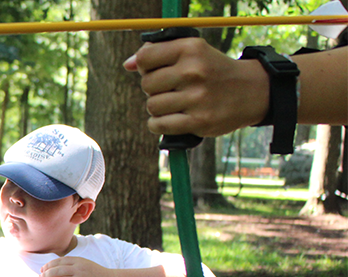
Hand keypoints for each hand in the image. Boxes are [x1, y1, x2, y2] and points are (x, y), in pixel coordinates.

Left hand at [39, 257, 112, 276]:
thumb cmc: (96, 273)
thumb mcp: (84, 263)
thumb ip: (71, 263)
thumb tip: (54, 266)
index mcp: (78, 261)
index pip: (59, 262)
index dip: (48, 266)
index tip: (41, 270)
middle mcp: (78, 270)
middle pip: (57, 271)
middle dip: (46, 275)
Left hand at [123, 37, 268, 136]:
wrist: (251, 91)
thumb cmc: (212, 70)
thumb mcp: (192, 51)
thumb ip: (158, 53)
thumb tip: (128, 64)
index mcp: (191, 49)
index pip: (145, 58)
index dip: (145, 66)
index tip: (157, 69)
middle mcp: (194, 71)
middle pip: (146, 84)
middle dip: (154, 88)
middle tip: (171, 88)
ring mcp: (197, 97)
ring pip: (152, 106)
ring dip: (158, 107)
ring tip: (175, 103)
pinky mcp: (199, 121)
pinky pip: (159, 125)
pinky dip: (159, 124)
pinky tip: (171, 118)